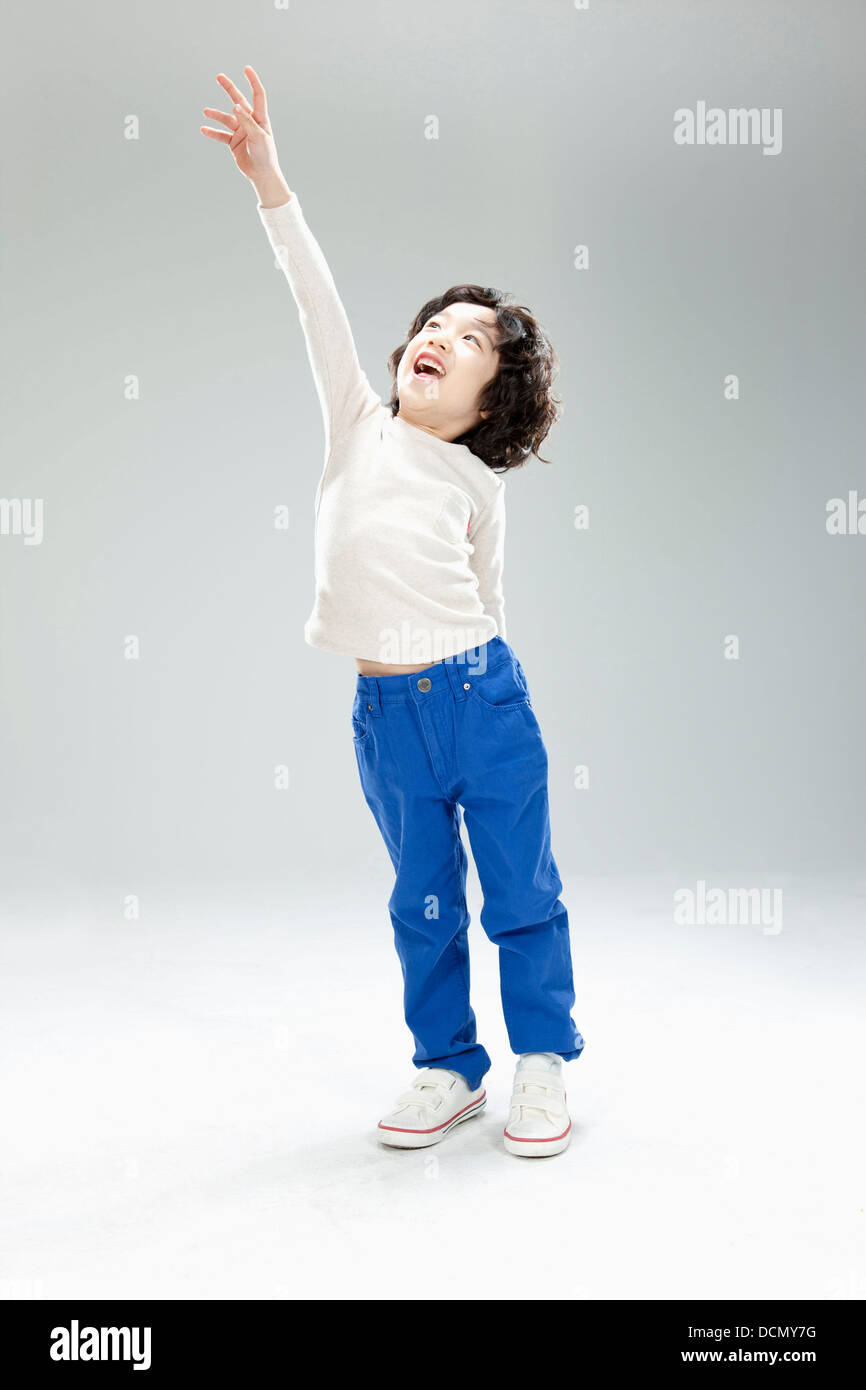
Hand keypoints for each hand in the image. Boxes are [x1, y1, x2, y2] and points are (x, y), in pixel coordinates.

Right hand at [200, 65, 287, 193]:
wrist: (262, 174)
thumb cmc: (265, 155)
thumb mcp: (257, 136)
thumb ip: (246, 121)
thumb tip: (235, 105)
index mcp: (260, 118)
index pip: (257, 95)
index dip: (252, 81)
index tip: (246, 69)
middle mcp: (250, 122)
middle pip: (238, 101)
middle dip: (229, 88)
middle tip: (219, 77)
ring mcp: (241, 132)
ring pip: (227, 119)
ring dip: (216, 115)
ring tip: (206, 111)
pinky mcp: (234, 142)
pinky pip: (221, 135)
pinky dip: (213, 133)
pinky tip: (204, 129)